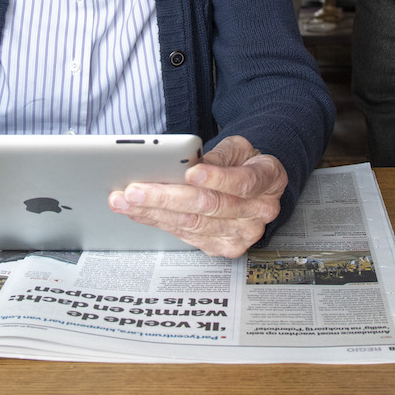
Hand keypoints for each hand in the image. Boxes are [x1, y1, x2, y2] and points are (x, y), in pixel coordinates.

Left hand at [106, 136, 286, 257]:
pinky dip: (159, 223)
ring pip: (193, 224)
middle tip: (134, 190)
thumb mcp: (238, 146)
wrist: (254, 183)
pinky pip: (187, 236)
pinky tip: (139, 212)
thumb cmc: (242, 162)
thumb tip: (188, 163)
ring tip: (125, 201)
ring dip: (154, 213)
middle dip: (167, 197)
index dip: (216, 178)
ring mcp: (242, 234)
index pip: (243, 182)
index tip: (190, 173)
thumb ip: (219, 154)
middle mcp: (259, 212)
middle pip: (210, 207)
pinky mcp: (223, 248)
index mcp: (269, 180)